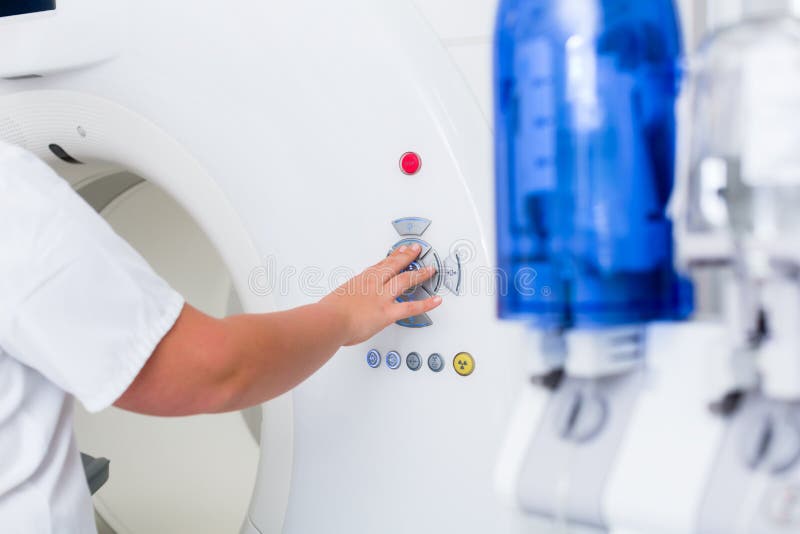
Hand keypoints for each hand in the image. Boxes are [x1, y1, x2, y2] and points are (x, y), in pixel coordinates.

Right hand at [320, 244, 441, 345]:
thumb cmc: (328, 313)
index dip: (392, 257)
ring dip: (420, 273)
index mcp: (361, 279)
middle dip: (406, 256)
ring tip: (430, 270)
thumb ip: (347, 300)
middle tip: (415, 249)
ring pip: (406, 280)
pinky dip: (426, 303)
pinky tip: (436, 300)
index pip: (380, 264)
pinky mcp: (389, 312)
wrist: (330, 320)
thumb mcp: (336, 299)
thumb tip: (347, 306)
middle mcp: (374, 284)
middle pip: (394, 265)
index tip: (399, 251)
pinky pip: (412, 307)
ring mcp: (383, 297)